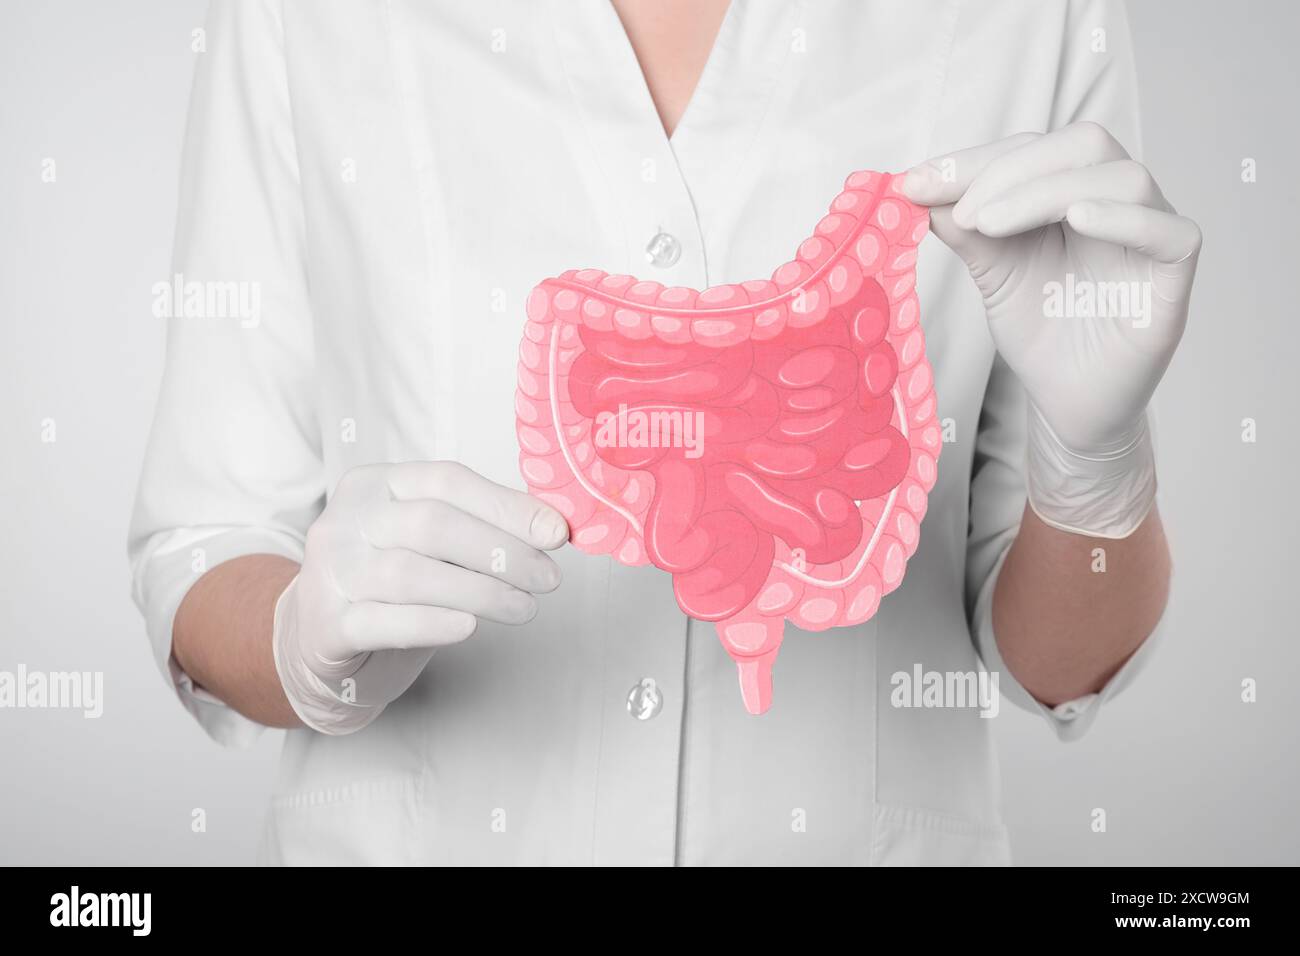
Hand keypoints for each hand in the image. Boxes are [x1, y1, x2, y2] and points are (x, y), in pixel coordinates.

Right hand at [273, 461, 568, 733]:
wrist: (318, 637)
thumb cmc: (389, 583)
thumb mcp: (428, 542)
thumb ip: (478, 526)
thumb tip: (553, 527)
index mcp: (375, 483)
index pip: (448, 481)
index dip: (507, 506)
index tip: (556, 533)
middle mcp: (346, 519)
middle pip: (433, 524)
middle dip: (501, 551)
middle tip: (548, 578)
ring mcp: (331, 571)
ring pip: (411, 575)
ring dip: (480, 592)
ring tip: (524, 608)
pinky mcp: (324, 624)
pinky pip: (383, 622)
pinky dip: (431, 623)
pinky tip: (470, 627)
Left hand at [902, 122, 1202, 535]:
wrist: (1066, 400)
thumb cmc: (1039, 330)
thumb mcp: (991, 272)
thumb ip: (967, 228)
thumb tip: (920, 186)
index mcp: (1072, 190)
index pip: (1032, 148)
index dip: (975, 160)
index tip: (917, 182)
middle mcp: (1117, 201)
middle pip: (1084, 144)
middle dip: (1011, 170)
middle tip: (962, 211)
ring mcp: (1150, 235)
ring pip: (1124, 178)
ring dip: (1047, 191)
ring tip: (991, 225)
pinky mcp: (1174, 276)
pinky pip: (1169, 231)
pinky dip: (1124, 218)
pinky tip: (1077, 220)